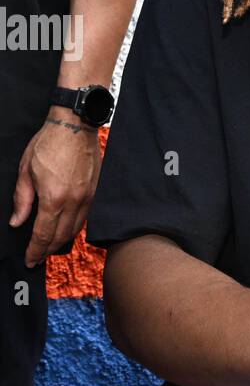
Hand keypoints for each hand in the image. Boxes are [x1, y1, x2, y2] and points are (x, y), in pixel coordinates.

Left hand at [10, 117, 101, 267]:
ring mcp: (87, 198)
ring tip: (49, 247)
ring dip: (61, 242)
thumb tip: (18, 221)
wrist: (75, 126)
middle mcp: (74, 202)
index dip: (35, 250)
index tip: (29, 259)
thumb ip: (22, 199)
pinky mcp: (94, 193)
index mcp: (54, 198)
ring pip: (75, 231)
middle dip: (47, 251)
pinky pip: (84, 219)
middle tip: (37, 257)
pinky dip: (73, 229)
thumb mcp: (25, 170)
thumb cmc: (49, 143)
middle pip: (61, 237)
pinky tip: (64, 230)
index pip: (43, 234)